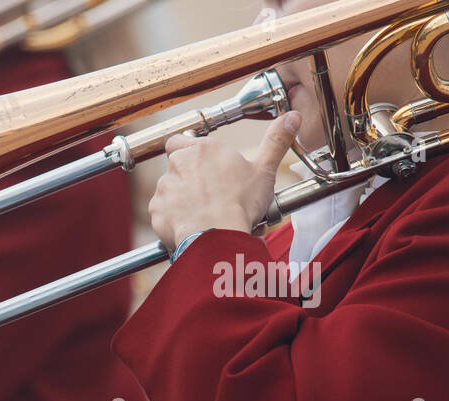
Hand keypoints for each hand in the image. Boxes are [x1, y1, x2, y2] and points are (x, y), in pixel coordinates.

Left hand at [150, 111, 301, 250]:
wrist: (217, 235)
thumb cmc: (240, 204)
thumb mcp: (264, 170)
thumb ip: (276, 141)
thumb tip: (292, 117)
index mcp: (203, 149)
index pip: (180, 140)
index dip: (187, 152)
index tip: (201, 165)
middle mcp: (179, 164)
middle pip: (176, 167)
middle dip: (188, 179)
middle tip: (209, 193)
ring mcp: (165, 187)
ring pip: (168, 190)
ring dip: (180, 199)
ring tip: (203, 212)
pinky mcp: (156, 209)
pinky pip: (162, 212)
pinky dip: (173, 218)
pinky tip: (191, 224)